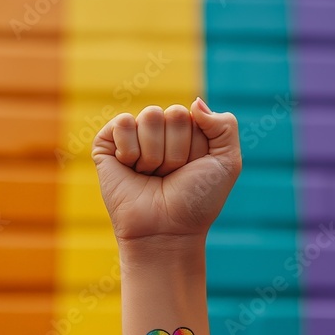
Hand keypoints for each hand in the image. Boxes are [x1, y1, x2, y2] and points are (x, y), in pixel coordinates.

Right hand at [91, 98, 241, 245]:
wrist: (167, 231)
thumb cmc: (196, 200)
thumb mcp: (227, 162)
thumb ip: (225, 126)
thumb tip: (194, 103)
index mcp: (187, 130)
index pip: (193, 115)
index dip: (195, 146)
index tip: (191, 170)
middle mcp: (160, 130)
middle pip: (174, 114)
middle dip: (176, 151)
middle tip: (170, 175)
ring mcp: (133, 136)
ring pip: (149, 117)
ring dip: (155, 155)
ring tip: (151, 175)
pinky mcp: (107, 144)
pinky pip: (122, 123)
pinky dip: (130, 151)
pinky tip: (131, 169)